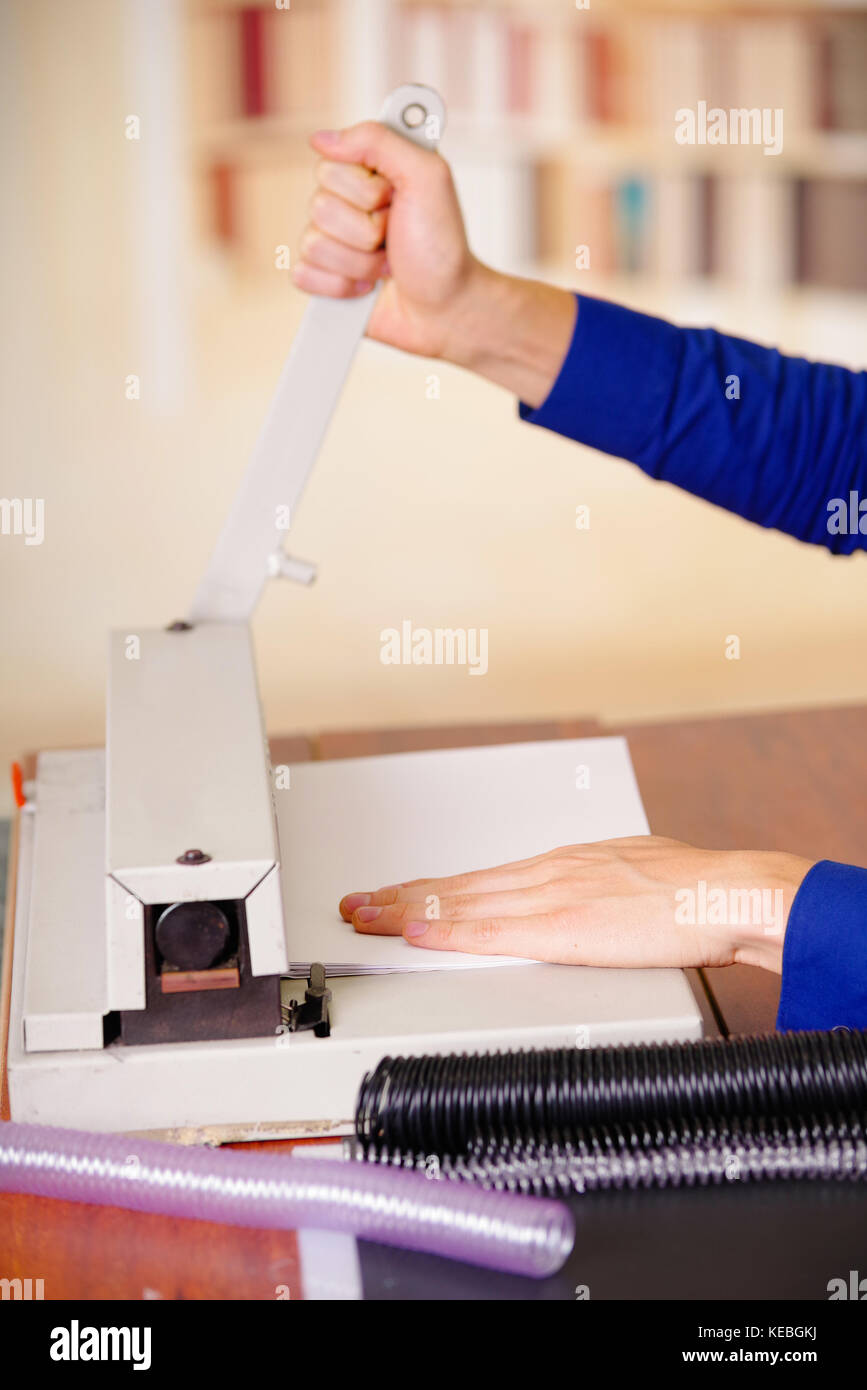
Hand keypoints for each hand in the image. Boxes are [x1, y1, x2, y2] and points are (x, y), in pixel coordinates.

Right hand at [291, 123, 575, 406]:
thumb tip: (322, 138)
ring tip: (387, 265)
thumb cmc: (443, 247)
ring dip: (359, 263)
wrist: (446, 310)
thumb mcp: (427, 176)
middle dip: (366, 231)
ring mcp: (332, 241)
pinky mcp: (323, 278)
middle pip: (319, 205)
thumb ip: (379, 140)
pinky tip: (366, 288)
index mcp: (367, 171)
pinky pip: (304, 274)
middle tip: (395, 236)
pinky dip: (340, 287)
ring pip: (313, 243)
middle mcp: (345, 201)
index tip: (397, 198)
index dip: (366, 190)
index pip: (331, 164)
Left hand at [339, 837, 814, 973]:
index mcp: (564, 865)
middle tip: (355, 903)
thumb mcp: (632, 878)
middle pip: (459, 885)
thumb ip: (597, 894)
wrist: (727, 892)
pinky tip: (415, 932)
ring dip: (406, 910)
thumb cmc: (694, 892)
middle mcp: (548, 872)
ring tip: (364, 916)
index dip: (433, 890)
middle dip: (401, 896)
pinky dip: (446, 930)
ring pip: (461, 901)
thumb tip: (587, 906)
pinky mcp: (564, 926)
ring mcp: (552, 895)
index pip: (481, 879)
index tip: (396, 896)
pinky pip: (491, 929)